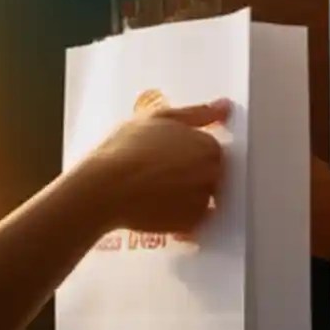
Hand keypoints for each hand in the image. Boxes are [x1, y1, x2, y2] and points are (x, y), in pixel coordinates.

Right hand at [88, 98, 229, 233]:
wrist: (105, 189)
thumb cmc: (125, 150)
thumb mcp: (159, 118)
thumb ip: (198, 113)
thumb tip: (225, 106)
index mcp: (209, 145)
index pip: (212, 150)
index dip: (190, 153)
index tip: (170, 156)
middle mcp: (212, 173)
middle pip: (212, 174)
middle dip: (192, 174)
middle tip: (161, 174)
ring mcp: (203, 200)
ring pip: (203, 197)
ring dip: (187, 195)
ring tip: (156, 190)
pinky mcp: (191, 223)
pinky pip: (193, 218)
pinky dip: (180, 215)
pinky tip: (157, 206)